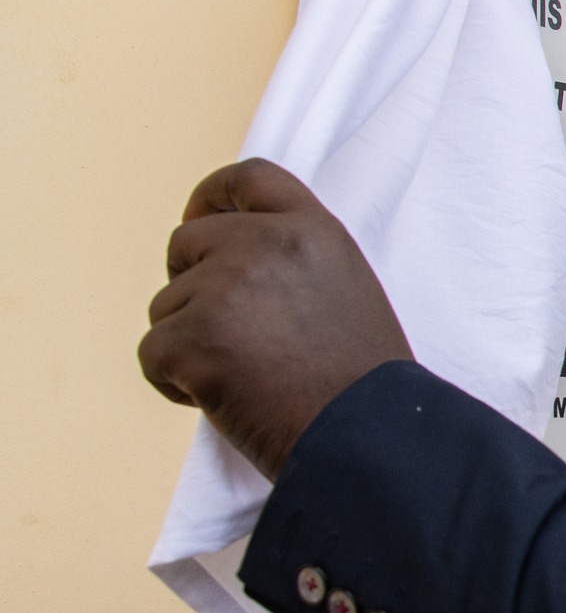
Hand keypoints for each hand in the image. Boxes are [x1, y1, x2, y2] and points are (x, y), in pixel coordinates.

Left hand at [137, 160, 411, 478]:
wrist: (364, 435)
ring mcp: (224, 289)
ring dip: (189, 340)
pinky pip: (152, 354)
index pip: (248, 177)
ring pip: (165, 305)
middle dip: (190, 283)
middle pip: (186, 242)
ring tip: (244, 376)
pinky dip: (175, 382)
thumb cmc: (360, 378)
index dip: (213, 195)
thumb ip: (293, 258)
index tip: (201, 215)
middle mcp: (265, 245)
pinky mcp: (191, 339)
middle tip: (225, 330)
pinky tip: (222, 398)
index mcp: (311, 229)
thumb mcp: (345, 286)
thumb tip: (229, 260)